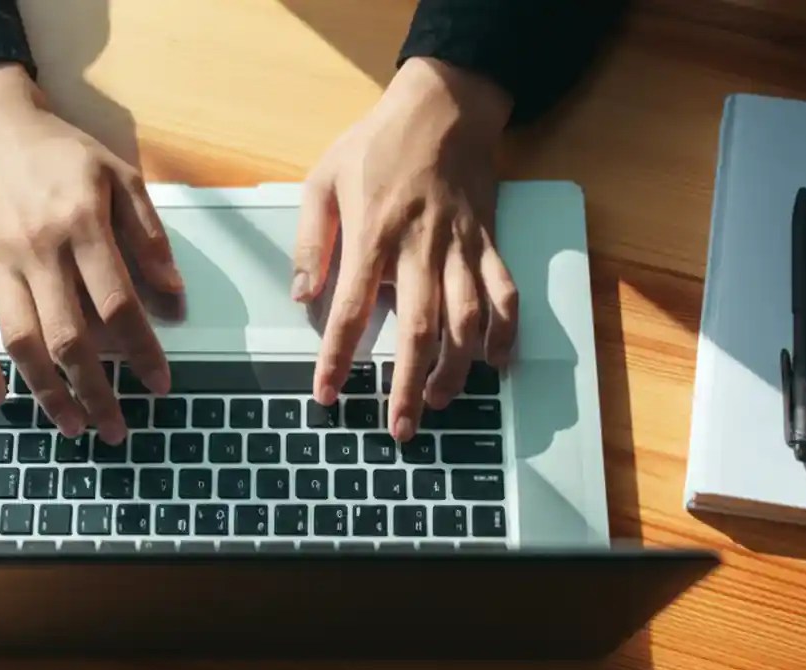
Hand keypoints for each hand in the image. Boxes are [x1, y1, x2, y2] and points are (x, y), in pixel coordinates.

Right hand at [0, 63, 182, 442]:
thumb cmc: (63, 153)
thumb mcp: (121, 176)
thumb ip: (148, 236)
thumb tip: (174, 295)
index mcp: (82, 225)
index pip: (118, 303)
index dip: (142, 350)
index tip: (159, 385)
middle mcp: (37, 250)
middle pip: (69, 338)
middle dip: (96, 392)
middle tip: (116, 429)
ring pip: (22, 342)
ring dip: (47, 392)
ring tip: (73, 426)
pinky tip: (3, 398)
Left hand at [292, 57, 518, 441]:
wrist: (443, 106)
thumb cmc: (377, 144)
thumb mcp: (323, 179)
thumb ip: (310, 240)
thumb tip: (300, 295)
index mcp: (373, 234)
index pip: (352, 308)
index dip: (337, 356)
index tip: (326, 394)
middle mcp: (420, 247)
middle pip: (419, 328)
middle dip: (409, 385)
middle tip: (401, 427)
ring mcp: (461, 246)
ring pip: (467, 319)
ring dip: (457, 368)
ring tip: (442, 401)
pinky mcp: (488, 241)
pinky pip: (505, 293)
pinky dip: (506, 331)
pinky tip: (496, 362)